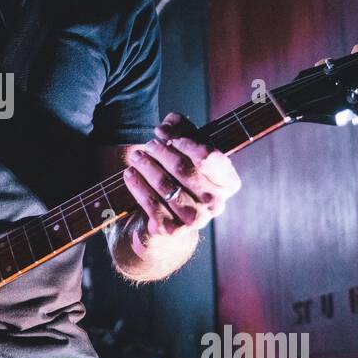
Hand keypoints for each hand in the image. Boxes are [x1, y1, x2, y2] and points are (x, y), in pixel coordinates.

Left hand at [122, 112, 241, 245]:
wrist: (170, 218)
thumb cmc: (182, 176)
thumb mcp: (186, 148)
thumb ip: (180, 129)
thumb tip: (164, 128)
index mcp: (228, 181)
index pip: (209, 157)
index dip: (187, 143)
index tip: (169, 137)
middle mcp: (216, 203)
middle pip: (184, 169)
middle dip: (161, 153)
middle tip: (148, 145)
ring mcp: (196, 219)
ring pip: (166, 186)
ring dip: (147, 167)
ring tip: (136, 156)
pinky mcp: (173, 229)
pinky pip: (152, 204)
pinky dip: (138, 186)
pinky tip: (129, 174)